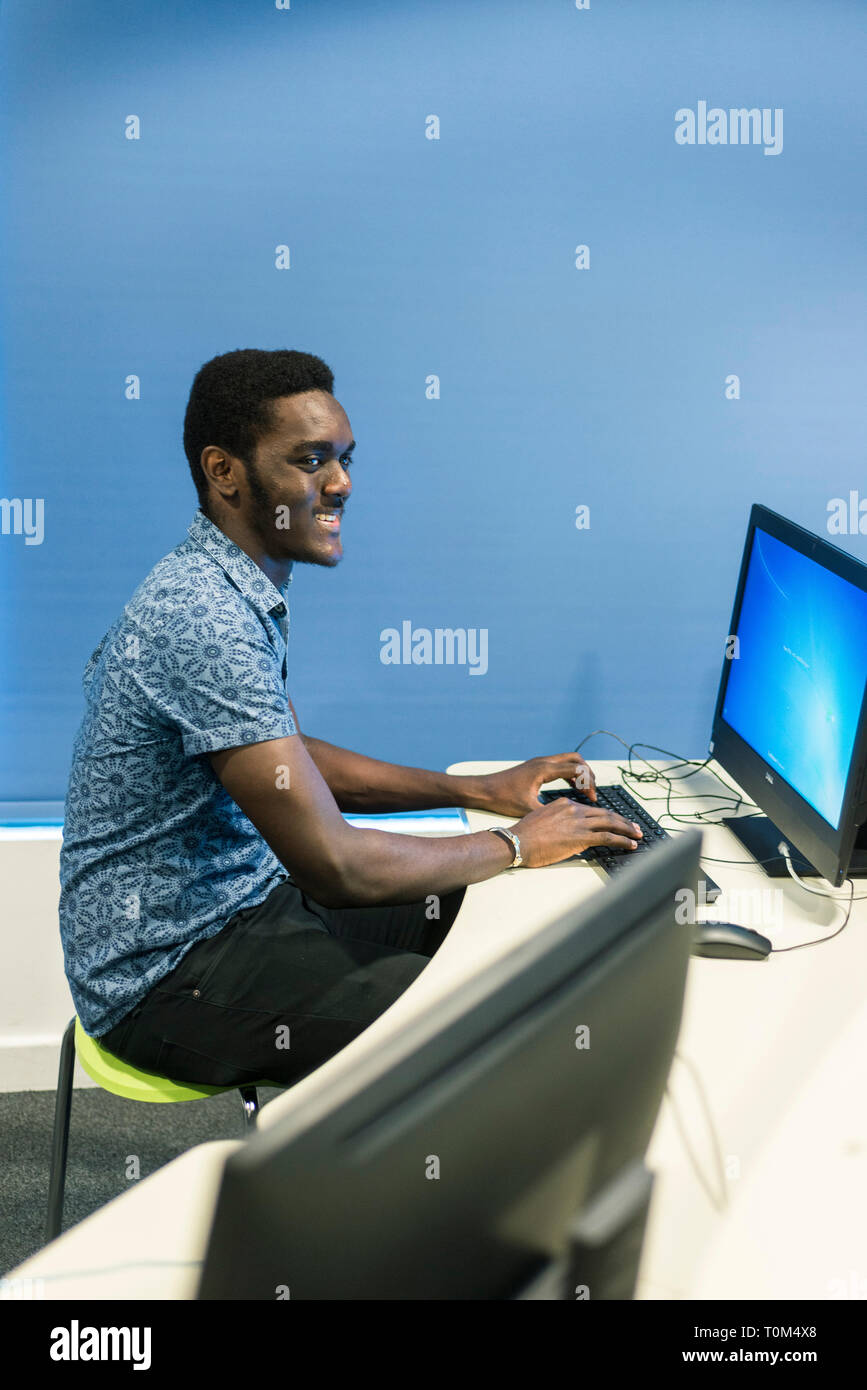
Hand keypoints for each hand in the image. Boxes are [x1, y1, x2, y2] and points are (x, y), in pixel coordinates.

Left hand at [479, 753, 597, 818]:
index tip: (592, 798)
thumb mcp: (528, 808)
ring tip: (584, 792)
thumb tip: (569, 821)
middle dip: (588, 775)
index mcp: (544, 769)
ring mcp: (539, 762)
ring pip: (568, 760)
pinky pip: (558, 765)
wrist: (483, 790)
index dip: (589, 783)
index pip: (577, 770)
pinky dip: (568, 774)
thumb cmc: (502, 798)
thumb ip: (550, 812)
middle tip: (591, 792)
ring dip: (579, 774)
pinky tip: (570, 789)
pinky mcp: (535, 767)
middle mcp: (543, 762)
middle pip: (576, 759)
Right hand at [510, 796, 642, 868]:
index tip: (614, 822)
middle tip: (634, 827)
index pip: (591, 810)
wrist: (516, 842)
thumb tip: (566, 834)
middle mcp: (573, 810)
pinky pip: (608, 837)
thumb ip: (557, 823)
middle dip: (622, 820)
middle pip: (605, 813)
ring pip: (610, 822)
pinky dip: (622, 840)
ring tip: (637, 835)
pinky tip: (630, 844)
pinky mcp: (581, 836)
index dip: (606, 816)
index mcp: (564, 804)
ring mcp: (578, 822)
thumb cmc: (523, 837)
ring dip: (627, 829)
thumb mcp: (541, 821)